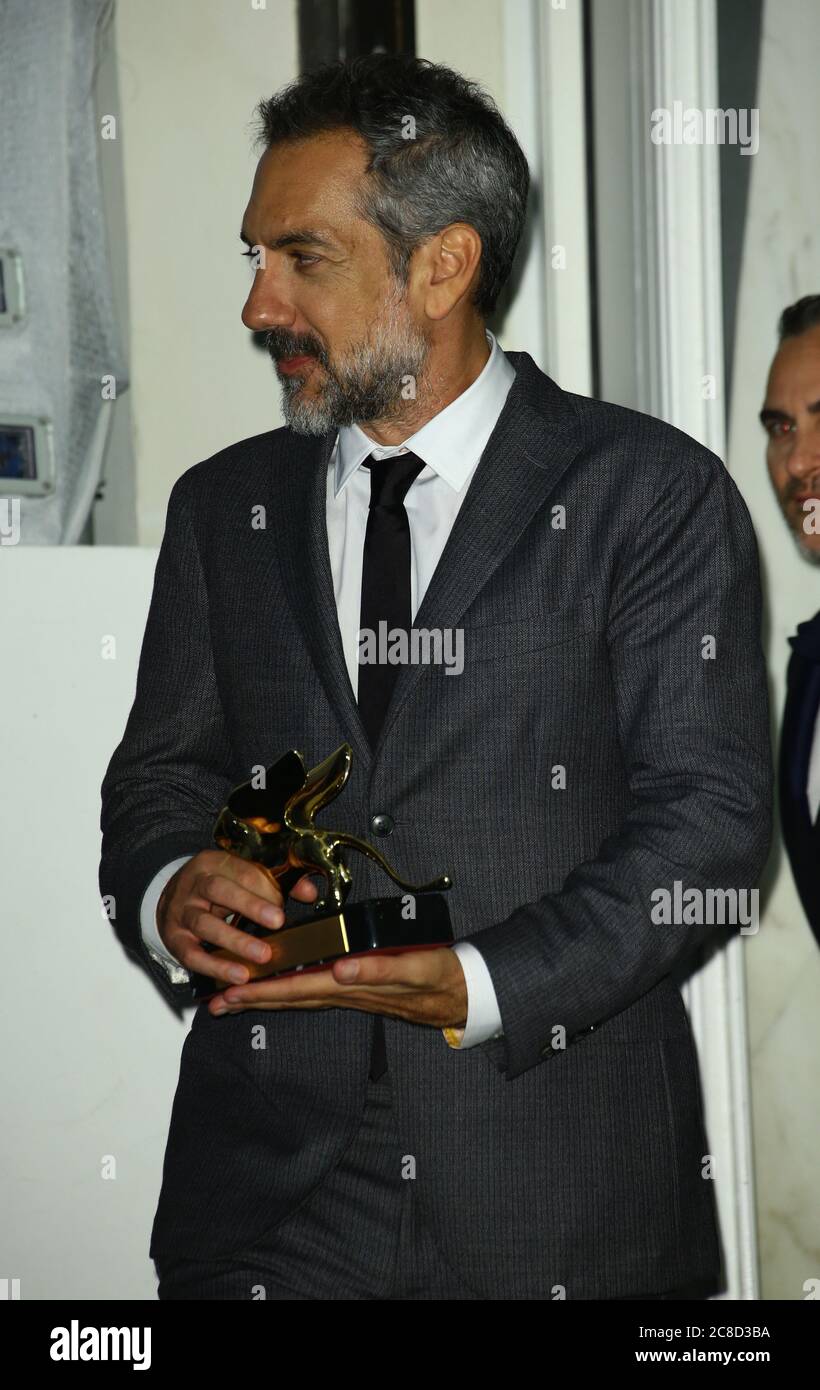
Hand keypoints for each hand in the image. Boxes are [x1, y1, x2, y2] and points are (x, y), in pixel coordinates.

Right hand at [157, 849, 318, 986]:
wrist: (172, 900)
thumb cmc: (217, 888)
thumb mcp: (241, 877)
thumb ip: (276, 884)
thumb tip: (310, 892)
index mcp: (214, 863)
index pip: (241, 870)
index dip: (264, 888)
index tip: (283, 905)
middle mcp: (194, 884)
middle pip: (219, 891)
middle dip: (250, 906)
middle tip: (278, 922)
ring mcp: (181, 912)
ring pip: (206, 925)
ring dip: (235, 942)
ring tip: (262, 957)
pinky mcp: (174, 939)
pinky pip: (192, 955)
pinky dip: (215, 967)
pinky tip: (237, 976)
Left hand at [207, 943, 468, 1030]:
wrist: (463, 993)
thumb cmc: (440, 978)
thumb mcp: (414, 970)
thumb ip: (378, 969)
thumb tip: (340, 968)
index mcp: (352, 986)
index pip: (298, 989)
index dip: (263, 991)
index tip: (231, 993)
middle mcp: (345, 992)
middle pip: (291, 997)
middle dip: (253, 998)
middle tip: (215, 1002)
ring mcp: (350, 993)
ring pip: (300, 996)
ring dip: (267, 997)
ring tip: (235, 999)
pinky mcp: (358, 988)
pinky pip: (315, 991)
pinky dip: (291, 991)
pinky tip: (279, 990)